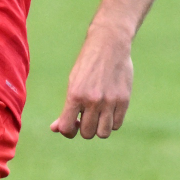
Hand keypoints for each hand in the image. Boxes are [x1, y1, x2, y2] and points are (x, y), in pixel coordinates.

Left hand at [51, 24, 133, 138]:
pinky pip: (117, 124)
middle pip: (87, 133)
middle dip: (84, 129)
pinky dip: (112, 122)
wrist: (109, 46)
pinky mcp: (124, 100)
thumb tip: (55, 129)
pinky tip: (109, 112)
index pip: (67, 127)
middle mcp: (93, 100)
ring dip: (99, 129)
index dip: (67, 131)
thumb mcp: (72, 83)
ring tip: (98, 117)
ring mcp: (110, 101)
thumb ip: (66, 108)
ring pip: (103, 133)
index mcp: (75, 95)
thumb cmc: (87, 66)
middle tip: (85, 118)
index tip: (71, 124)